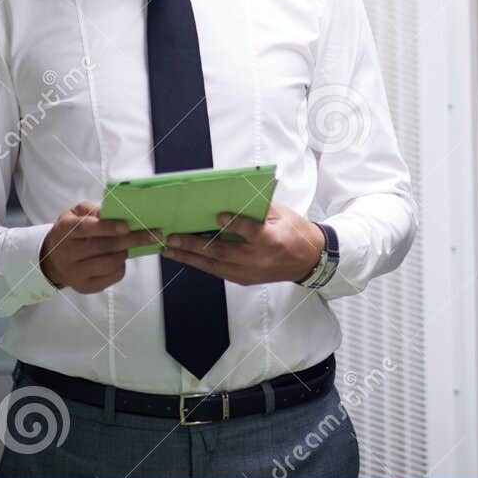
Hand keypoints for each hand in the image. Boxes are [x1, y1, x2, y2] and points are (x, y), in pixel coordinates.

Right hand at [40, 201, 160, 293]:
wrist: (54, 259)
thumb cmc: (72, 230)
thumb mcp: (76, 214)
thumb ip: (92, 210)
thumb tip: (114, 212)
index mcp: (64, 231)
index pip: (86, 228)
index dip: (107, 227)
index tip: (127, 226)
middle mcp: (66, 253)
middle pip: (103, 247)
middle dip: (131, 239)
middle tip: (154, 234)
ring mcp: (74, 273)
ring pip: (109, 263)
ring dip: (124, 252)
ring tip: (128, 245)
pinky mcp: (84, 287)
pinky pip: (112, 276)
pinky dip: (121, 265)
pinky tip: (119, 258)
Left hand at [161, 201, 324, 285]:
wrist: (308, 260)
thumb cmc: (295, 232)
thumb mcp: (282, 214)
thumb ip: (257, 209)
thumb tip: (231, 198)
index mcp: (272, 240)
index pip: (251, 232)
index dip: (234, 224)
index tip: (218, 215)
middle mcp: (258, 259)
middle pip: (223, 252)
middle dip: (195, 245)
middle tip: (174, 238)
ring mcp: (250, 272)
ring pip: (214, 266)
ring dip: (189, 257)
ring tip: (169, 250)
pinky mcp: (244, 279)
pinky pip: (217, 271)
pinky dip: (200, 263)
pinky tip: (185, 256)